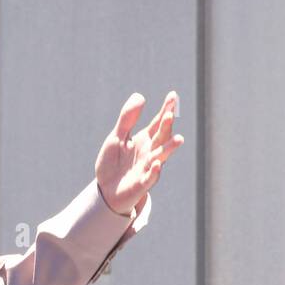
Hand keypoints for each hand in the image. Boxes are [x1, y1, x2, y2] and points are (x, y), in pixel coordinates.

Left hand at [94, 91, 183, 217]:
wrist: (106, 189)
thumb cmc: (113, 162)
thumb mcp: (116, 137)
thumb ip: (127, 119)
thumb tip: (140, 96)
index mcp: (145, 140)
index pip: (158, 123)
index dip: (166, 109)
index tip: (172, 96)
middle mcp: (150, 152)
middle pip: (161, 137)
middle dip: (166, 126)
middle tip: (169, 114)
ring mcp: (148, 168)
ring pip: (161, 156)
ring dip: (169, 148)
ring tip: (178, 139)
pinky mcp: (142, 183)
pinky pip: (149, 177)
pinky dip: (154, 171)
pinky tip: (157, 163)